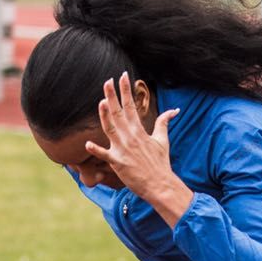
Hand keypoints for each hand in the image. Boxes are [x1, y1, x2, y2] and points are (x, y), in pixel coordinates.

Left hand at [84, 72, 192, 226]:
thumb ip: (164, 123)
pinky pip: (104, 155)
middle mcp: (130, 137)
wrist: (160, 184)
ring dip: (105, 115)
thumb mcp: (163, 140)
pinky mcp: (117, 162)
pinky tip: (86, 143)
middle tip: (107, 82)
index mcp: (139, 130)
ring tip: (101, 101)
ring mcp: (123, 149)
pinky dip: (95, 150)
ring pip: (110, 128)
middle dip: (112, 96)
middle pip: (118, 113)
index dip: (126, 90)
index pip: (131, 106)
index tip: (122, 76)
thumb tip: (174, 110)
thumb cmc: (161, 163)